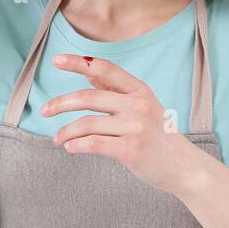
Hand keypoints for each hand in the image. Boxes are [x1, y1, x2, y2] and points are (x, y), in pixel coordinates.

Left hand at [42, 54, 207, 197]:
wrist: (184, 167)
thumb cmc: (159, 136)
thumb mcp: (143, 106)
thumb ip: (116, 90)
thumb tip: (89, 72)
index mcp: (140, 90)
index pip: (105, 68)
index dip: (78, 62)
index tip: (56, 60)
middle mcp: (138, 105)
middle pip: (88, 97)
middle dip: (60, 103)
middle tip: (44, 111)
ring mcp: (136, 127)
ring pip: (87, 124)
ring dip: (65, 132)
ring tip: (57, 139)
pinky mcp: (131, 149)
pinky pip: (93, 143)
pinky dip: (76, 145)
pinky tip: (70, 148)